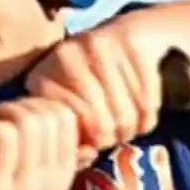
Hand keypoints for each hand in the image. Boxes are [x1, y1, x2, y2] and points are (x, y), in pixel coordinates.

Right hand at [0, 99, 95, 189]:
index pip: (2, 135)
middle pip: (31, 123)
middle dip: (11, 111)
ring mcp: (49, 188)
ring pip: (54, 117)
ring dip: (30, 110)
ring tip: (10, 126)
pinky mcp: (66, 176)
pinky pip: (69, 122)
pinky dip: (49, 115)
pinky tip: (30, 130)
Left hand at [24, 20, 165, 150]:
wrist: (122, 35)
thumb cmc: (87, 87)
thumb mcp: (67, 110)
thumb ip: (70, 138)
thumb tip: (89, 153)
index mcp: (40, 78)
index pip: (68, 126)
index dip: (86, 141)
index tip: (94, 143)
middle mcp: (65, 54)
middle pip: (99, 121)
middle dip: (111, 138)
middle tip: (115, 138)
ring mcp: (97, 43)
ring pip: (125, 112)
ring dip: (131, 128)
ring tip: (127, 128)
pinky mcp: (131, 39)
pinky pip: (147, 97)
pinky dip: (149, 115)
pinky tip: (143, 116)